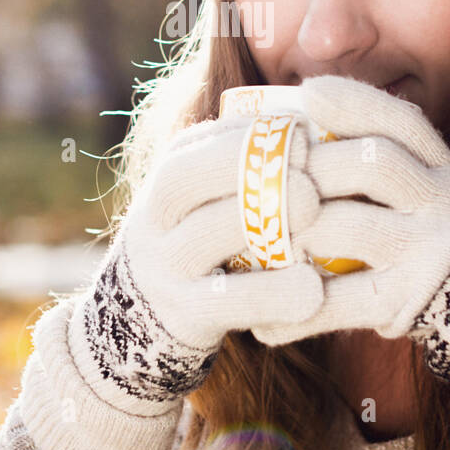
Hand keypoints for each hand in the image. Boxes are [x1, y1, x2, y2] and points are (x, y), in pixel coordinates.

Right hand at [68, 113, 325, 413]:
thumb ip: (238, 169)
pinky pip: (226, 302)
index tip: (301, 129)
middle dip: (246, 166)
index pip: (193, 142)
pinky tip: (313, 290)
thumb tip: (309, 125)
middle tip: (307, 172)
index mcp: (165, 181)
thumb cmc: (198, 246)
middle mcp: (155, 219)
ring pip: (205, 235)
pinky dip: (272, 295)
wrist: (135, 325)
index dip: (246, 133)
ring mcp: (165, 268)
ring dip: (261, 221)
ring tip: (315, 213)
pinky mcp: (185, 317)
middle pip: (184, 178)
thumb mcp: (201, 203)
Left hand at [250, 75, 449, 386]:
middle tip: (260, 172)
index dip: (354, 101)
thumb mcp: (435, 188)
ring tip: (252, 239)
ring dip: (292, 232)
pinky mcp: (407, 301)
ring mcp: (426, 251)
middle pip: (369, 164)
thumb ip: (389, 161)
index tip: (308, 90)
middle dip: (309, 165)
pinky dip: (293, 316)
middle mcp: (441, 200)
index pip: (400, 121)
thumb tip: (306, 122)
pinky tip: (261, 325)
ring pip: (346, 227)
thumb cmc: (442, 240)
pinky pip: (338, 303)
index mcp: (443, 167)